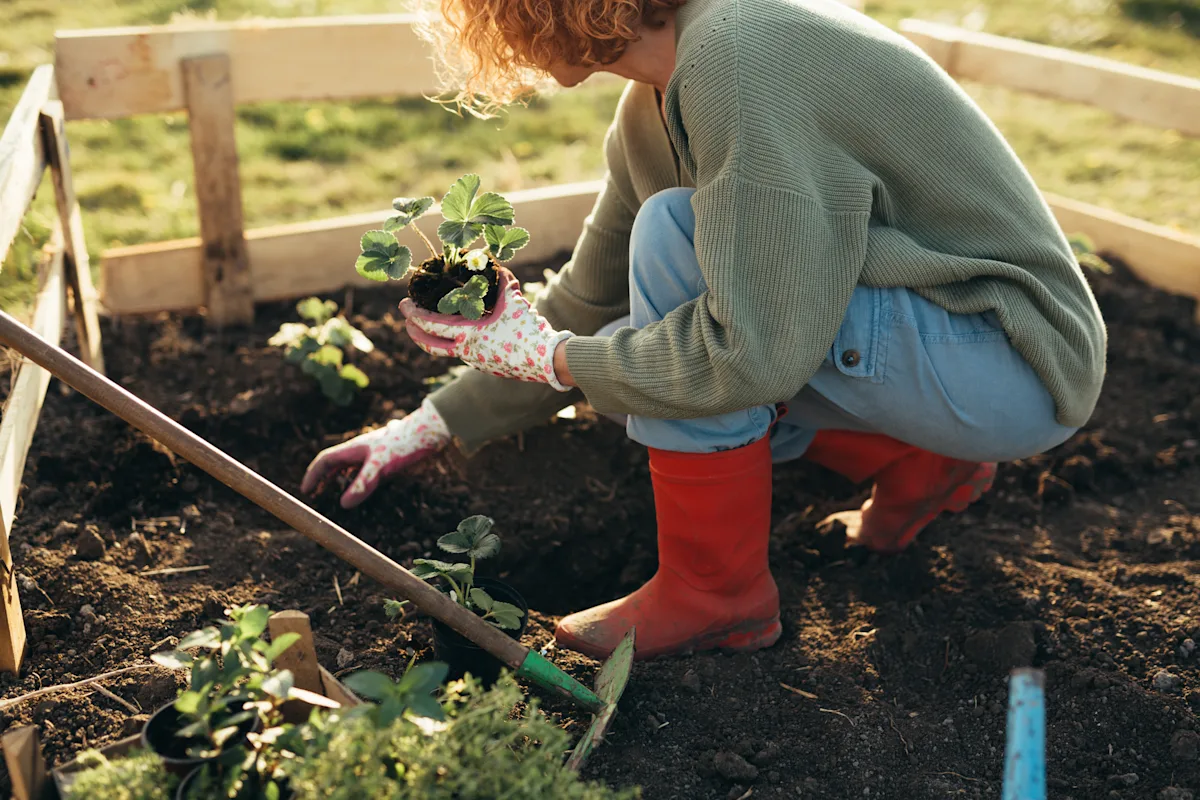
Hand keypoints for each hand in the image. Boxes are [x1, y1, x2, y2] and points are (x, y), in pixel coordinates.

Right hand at [301, 398, 448, 507]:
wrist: (432, 431)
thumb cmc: (405, 445)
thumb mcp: (381, 466)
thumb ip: (363, 484)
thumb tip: (343, 504)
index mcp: (355, 448)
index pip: (325, 460)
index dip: (313, 475)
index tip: (305, 491)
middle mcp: (362, 449)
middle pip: (334, 463)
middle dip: (322, 478)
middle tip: (313, 494)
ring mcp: (374, 453)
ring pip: (349, 466)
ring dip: (337, 478)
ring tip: (330, 492)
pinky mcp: (387, 458)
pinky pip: (364, 468)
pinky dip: (355, 479)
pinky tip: (360, 487)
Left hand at [399, 268, 573, 390]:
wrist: (546, 360)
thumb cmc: (528, 330)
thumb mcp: (514, 301)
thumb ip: (503, 282)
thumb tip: (496, 265)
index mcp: (468, 335)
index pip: (431, 325)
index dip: (414, 315)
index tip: (403, 304)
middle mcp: (467, 352)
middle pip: (431, 346)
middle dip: (415, 332)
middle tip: (406, 321)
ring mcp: (476, 362)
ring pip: (447, 351)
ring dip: (436, 339)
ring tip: (433, 327)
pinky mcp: (487, 367)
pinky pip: (465, 353)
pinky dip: (457, 342)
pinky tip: (463, 334)